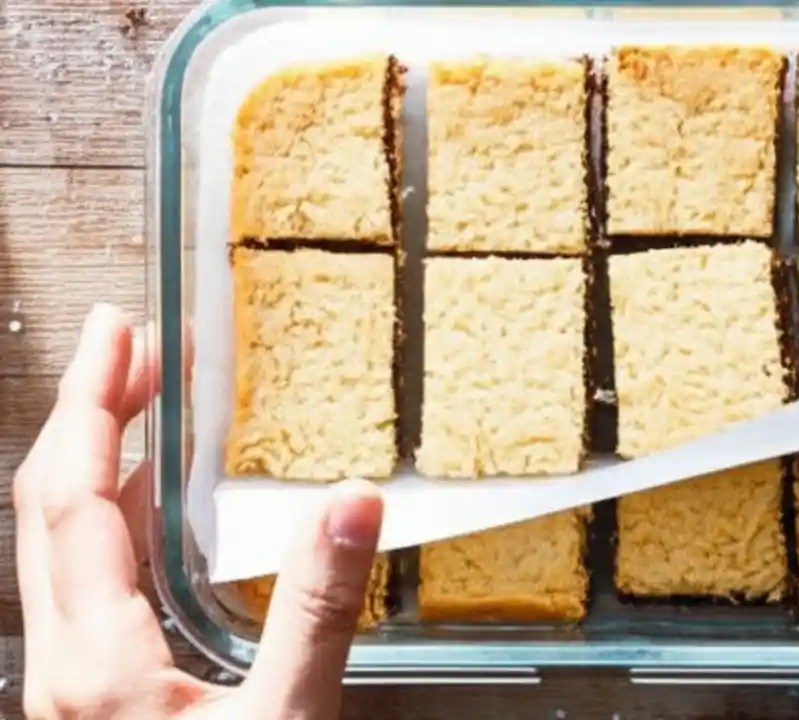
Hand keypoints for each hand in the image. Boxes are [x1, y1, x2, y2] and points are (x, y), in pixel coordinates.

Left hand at [15, 304, 383, 718]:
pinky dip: (104, 514)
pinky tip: (144, 507)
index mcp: (94, 662)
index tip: (120, 332)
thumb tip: (351, 506)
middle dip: (82, 412)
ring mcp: (67, 681)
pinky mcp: (89, 694)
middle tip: (125, 341)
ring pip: (53, 542)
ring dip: (89, 459)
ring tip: (134, 401)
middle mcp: (59, 663)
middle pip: (44, 506)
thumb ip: (316, 614)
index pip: (71, 497)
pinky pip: (76, 579)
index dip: (91, 404)